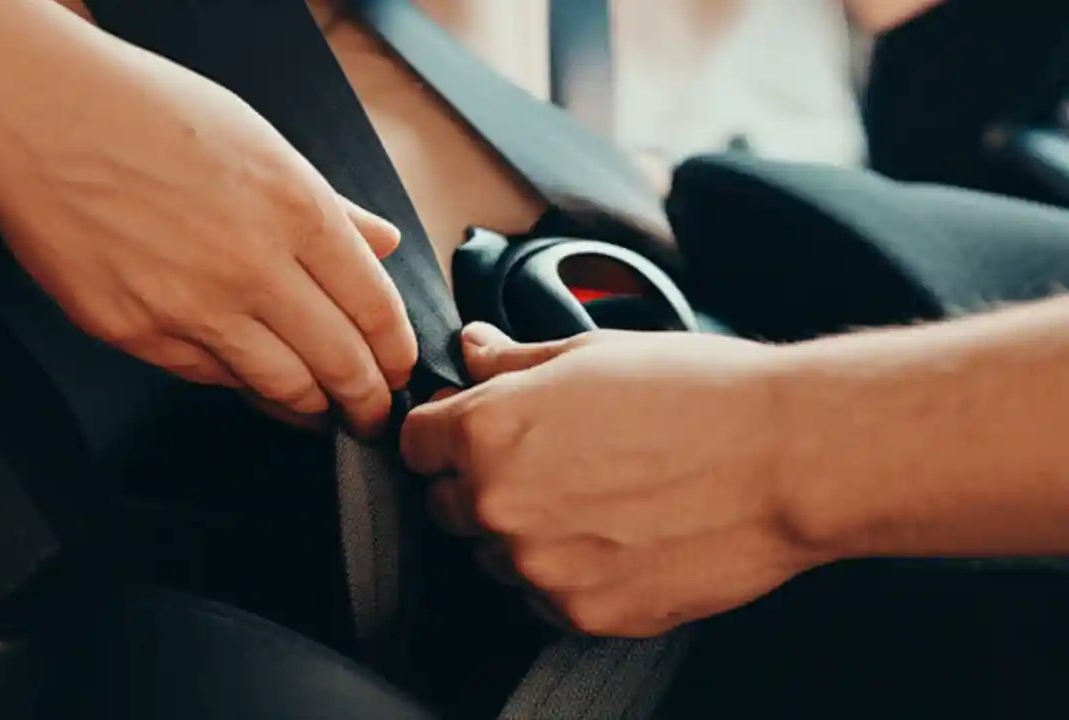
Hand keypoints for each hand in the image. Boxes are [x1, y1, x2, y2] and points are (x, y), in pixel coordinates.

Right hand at [0, 1, 417, 436]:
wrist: (39, 114)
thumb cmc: (148, 114)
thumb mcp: (260, 141)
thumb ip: (330, 205)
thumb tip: (382, 243)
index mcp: (295, 210)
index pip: (376, 310)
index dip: (397, 353)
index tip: (399, 368)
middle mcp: (253, 266)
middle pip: (341, 365)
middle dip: (368, 402)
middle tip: (373, 413)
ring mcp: (192, 308)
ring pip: (281, 389)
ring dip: (313, 409)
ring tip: (322, 410)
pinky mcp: (137, 334)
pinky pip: (210, 380)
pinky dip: (242, 385)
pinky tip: (252, 379)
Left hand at [401, 323, 823, 636]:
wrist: (785, 459)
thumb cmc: (697, 392)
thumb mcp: (592, 352)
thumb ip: (512, 360)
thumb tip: (471, 348)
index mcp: (488, 429)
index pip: (414, 442)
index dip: (442, 432)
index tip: (468, 432)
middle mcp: (498, 502)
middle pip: (445, 505)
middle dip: (477, 483)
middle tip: (547, 462)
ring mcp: (539, 566)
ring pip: (494, 557)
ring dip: (521, 534)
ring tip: (595, 499)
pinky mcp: (583, 613)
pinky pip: (544, 599)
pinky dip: (566, 575)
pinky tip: (618, 536)